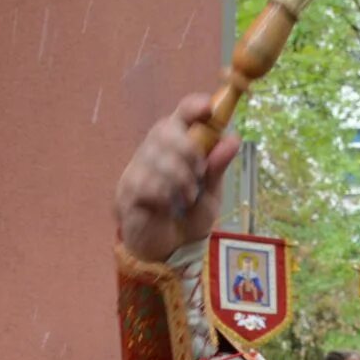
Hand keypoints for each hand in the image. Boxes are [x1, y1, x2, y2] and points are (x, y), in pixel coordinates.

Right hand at [115, 94, 243, 261]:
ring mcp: (136, 169)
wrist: (170, 253)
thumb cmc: (188, 218)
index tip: (207, 109)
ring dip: (180, 179)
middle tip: (198, 174)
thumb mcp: (211, 193)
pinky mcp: (126, 191)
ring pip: (158, 157)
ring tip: (186, 198)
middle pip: (166, 129)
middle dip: (188, 150)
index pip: (181, 114)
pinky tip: (166, 206)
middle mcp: (152, 151)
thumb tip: (233, 138)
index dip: (192, 107)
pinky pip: (148, 183)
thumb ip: (218, 167)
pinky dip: (165, 195)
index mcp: (175, 146)